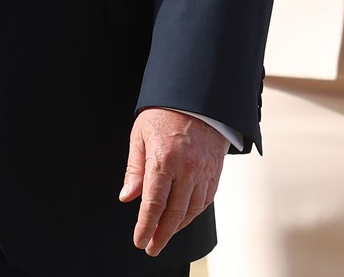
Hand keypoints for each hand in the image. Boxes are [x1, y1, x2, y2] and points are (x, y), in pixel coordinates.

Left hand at [119, 108, 226, 256]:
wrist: (199, 97)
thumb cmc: (166, 112)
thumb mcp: (140, 135)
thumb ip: (134, 168)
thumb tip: (128, 196)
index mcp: (164, 159)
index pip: (154, 204)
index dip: (146, 227)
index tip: (140, 241)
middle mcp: (187, 168)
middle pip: (174, 213)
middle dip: (161, 235)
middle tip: (152, 247)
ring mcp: (204, 171)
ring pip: (192, 210)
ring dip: (178, 227)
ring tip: (165, 235)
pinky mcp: (215, 171)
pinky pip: (205, 200)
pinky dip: (193, 214)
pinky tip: (183, 219)